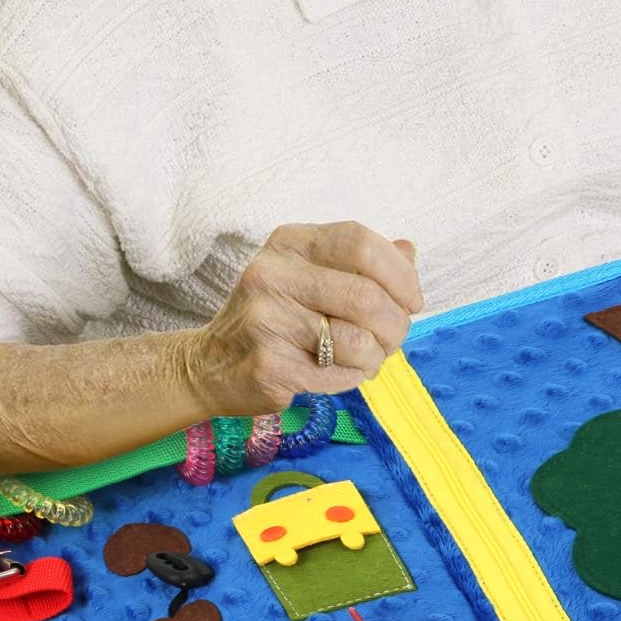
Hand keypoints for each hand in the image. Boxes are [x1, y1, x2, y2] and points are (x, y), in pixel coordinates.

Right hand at [183, 222, 422, 413]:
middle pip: (367, 296)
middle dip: (396, 325)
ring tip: (363, 358)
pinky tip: (336, 374)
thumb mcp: (312, 275)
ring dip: (376, 357)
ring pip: (358, 341)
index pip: (362, 243)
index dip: (401, 275)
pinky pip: (339, 374)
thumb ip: (361, 263)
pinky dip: (352, 378)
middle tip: (391, 340)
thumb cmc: (276, 317)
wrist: (209, 365)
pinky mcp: (267, 364)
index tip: (412, 301)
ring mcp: (265, 319)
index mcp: (290, 242)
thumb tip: (408, 251)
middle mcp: (272, 273)